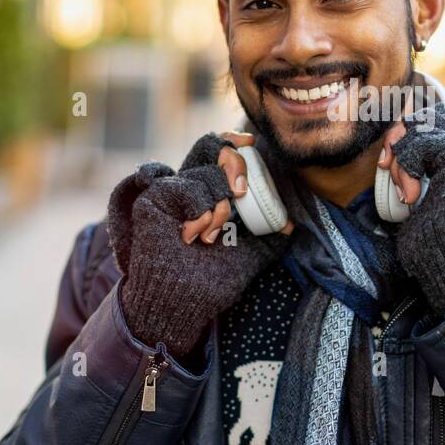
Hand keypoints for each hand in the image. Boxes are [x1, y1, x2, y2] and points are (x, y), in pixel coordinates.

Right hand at [104, 132, 292, 362]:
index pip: (219, 154)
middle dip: (233, 163)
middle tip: (241, 191)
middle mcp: (190, 188)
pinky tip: (192, 235)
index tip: (251, 143)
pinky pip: (183, 186)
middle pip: (210, 147)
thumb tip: (291, 224)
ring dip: (218, 207)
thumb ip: (271, 236)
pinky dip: (198, 210)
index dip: (233, 142)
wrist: (186, 303)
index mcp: (212, 195)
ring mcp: (170, 193)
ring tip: (211, 237)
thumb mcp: (252, 255)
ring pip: (204, 173)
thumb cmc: (214, 282)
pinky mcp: (153, 200)